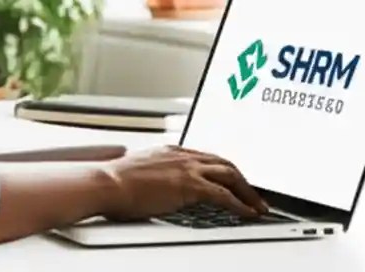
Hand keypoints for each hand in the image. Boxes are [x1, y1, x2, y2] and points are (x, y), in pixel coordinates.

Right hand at [100, 146, 267, 220]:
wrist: (106, 184)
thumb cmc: (112, 183)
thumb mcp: (136, 174)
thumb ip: (151, 177)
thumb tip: (151, 189)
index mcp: (169, 151)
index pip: (205, 157)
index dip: (222, 170)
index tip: (232, 181)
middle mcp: (181, 155)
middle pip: (223, 162)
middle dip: (242, 179)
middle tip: (253, 194)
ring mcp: (187, 168)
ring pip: (230, 174)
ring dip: (248, 191)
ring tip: (258, 206)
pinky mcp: (190, 185)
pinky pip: (224, 194)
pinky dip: (240, 204)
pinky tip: (247, 213)